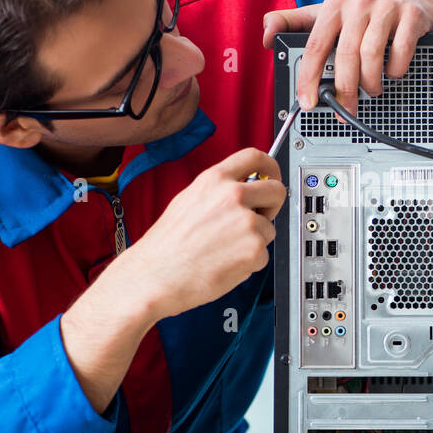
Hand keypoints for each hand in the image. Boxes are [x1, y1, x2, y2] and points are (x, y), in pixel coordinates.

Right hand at [117, 147, 285, 319]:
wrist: (156, 275)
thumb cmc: (167, 245)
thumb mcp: (189, 200)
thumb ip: (219, 191)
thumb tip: (243, 190)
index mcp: (216, 180)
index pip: (256, 157)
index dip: (271, 167)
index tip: (273, 175)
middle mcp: (234, 196)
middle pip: (276, 190)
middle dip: (272, 205)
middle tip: (260, 217)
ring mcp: (247, 222)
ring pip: (270, 228)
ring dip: (255, 240)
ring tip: (225, 249)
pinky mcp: (254, 249)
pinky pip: (264, 254)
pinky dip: (250, 262)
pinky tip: (226, 263)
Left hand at [262, 0, 432, 119]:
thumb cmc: (367, 11)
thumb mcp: (330, 12)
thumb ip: (295, 23)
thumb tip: (266, 35)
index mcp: (334, 5)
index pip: (315, 45)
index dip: (309, 78)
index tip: (308, 102)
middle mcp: (358, 3)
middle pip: (345, 55)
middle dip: (344, 90)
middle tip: (344, 110)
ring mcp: (386, 8)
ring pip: (371, 55)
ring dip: (370, 83)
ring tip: (371, 91)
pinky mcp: (412, 15)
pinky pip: (400, 51)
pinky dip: (395, 70)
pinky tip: (392, 73)